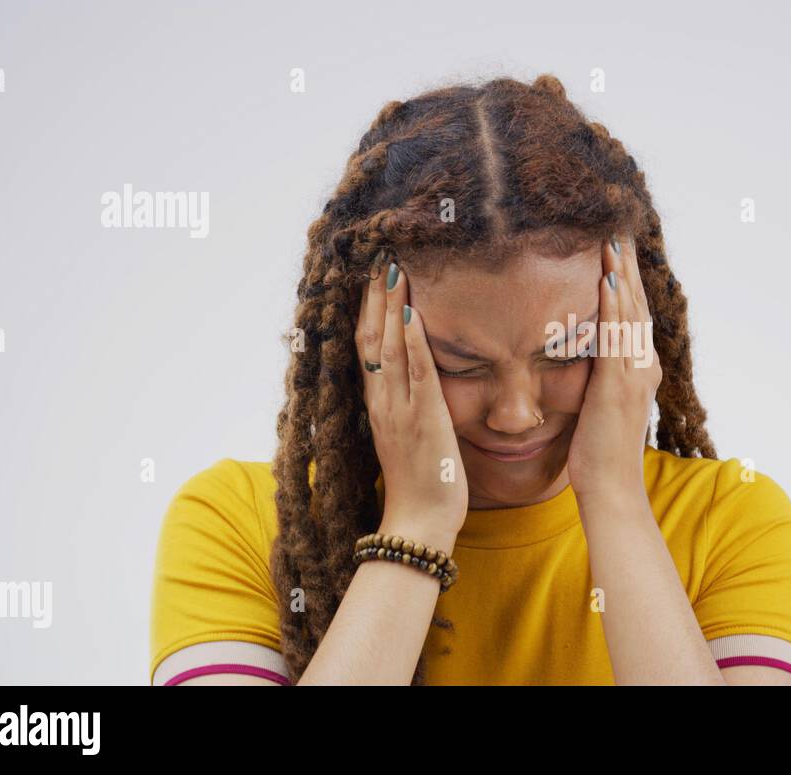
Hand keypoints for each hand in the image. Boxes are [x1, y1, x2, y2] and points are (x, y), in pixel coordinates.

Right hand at [356, 255, 467, 545]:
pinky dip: (413, 342)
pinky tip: (414, 313)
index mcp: (379, 406)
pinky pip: (416, 373)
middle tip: (378, 258)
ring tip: (393, 269)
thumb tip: (411, 387)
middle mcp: (383, 403)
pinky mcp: (423, 420)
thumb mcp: (406, 439)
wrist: (418, 525)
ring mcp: (400, 410)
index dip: (367, 311)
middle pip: (370, 338)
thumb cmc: (420, 487)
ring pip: (389, 348)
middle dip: (374, 297)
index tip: (370, 278)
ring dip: (391, 306)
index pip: (366, 348)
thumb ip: (405, 409)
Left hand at [566, 233, 661, 501]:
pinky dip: (613, 305)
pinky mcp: (618, 384)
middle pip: (637, 305)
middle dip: (627, 267)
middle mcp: (644, 366)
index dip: (627, 281)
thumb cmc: (598, 453)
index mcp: (641, 369)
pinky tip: (606, 279)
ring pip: (630, 313)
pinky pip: (617, 335)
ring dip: (622, 274)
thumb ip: (600, 379)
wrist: (609, 487)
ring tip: (614, 240)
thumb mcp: (601, 406)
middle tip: (618, 229)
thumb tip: (587, 361)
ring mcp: (634, 374)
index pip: (635, 315)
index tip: (617, 249)